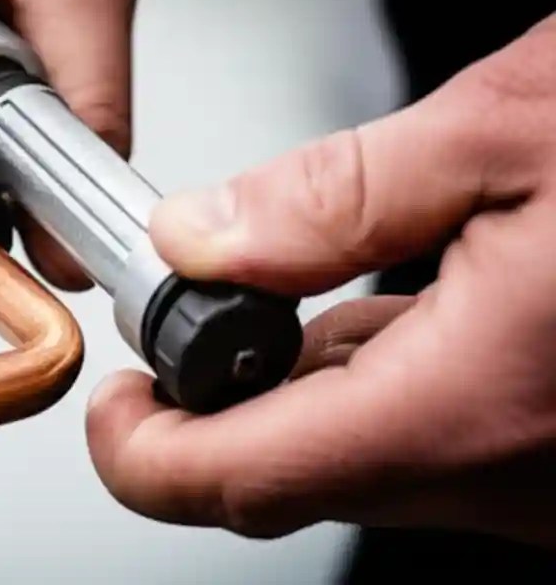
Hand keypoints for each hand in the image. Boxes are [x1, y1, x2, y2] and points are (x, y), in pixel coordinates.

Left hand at [86, 13, 555, 545]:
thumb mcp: (508, 133)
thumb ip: (334, 198)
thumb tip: (202, 237)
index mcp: (480, 406)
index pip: (248, 484)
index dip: (146, 459)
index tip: (108, 413)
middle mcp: (522, 478)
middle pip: (299, 477)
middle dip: (218, 407)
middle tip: (181, 326)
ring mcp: (553, 488)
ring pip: (371, 460)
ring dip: (302, 391)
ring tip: (280, 301)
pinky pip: (441, 444)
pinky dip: (383, 387)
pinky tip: (388, 316)